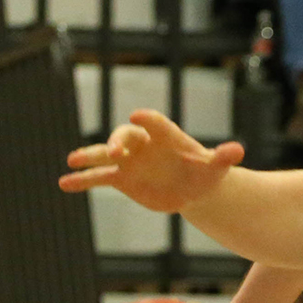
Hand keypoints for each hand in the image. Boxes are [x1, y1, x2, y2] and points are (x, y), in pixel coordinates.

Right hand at [60, 110, 244, 212]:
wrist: (191, 187)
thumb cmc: (204, 172)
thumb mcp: (215, 167)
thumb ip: (222, 157)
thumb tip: (238, 150)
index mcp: (166, 135)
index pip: (155, 123)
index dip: (148, 119)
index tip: (138, 115)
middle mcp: (143, 144)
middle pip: (126, 136)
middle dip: (118, 141)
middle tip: (113, 151)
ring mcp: (129, 161)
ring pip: (105, 155)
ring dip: (90, 156)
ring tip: (73, 160)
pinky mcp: (121, 179)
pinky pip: (98, 178)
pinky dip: (82, 180)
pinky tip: (64, 183)